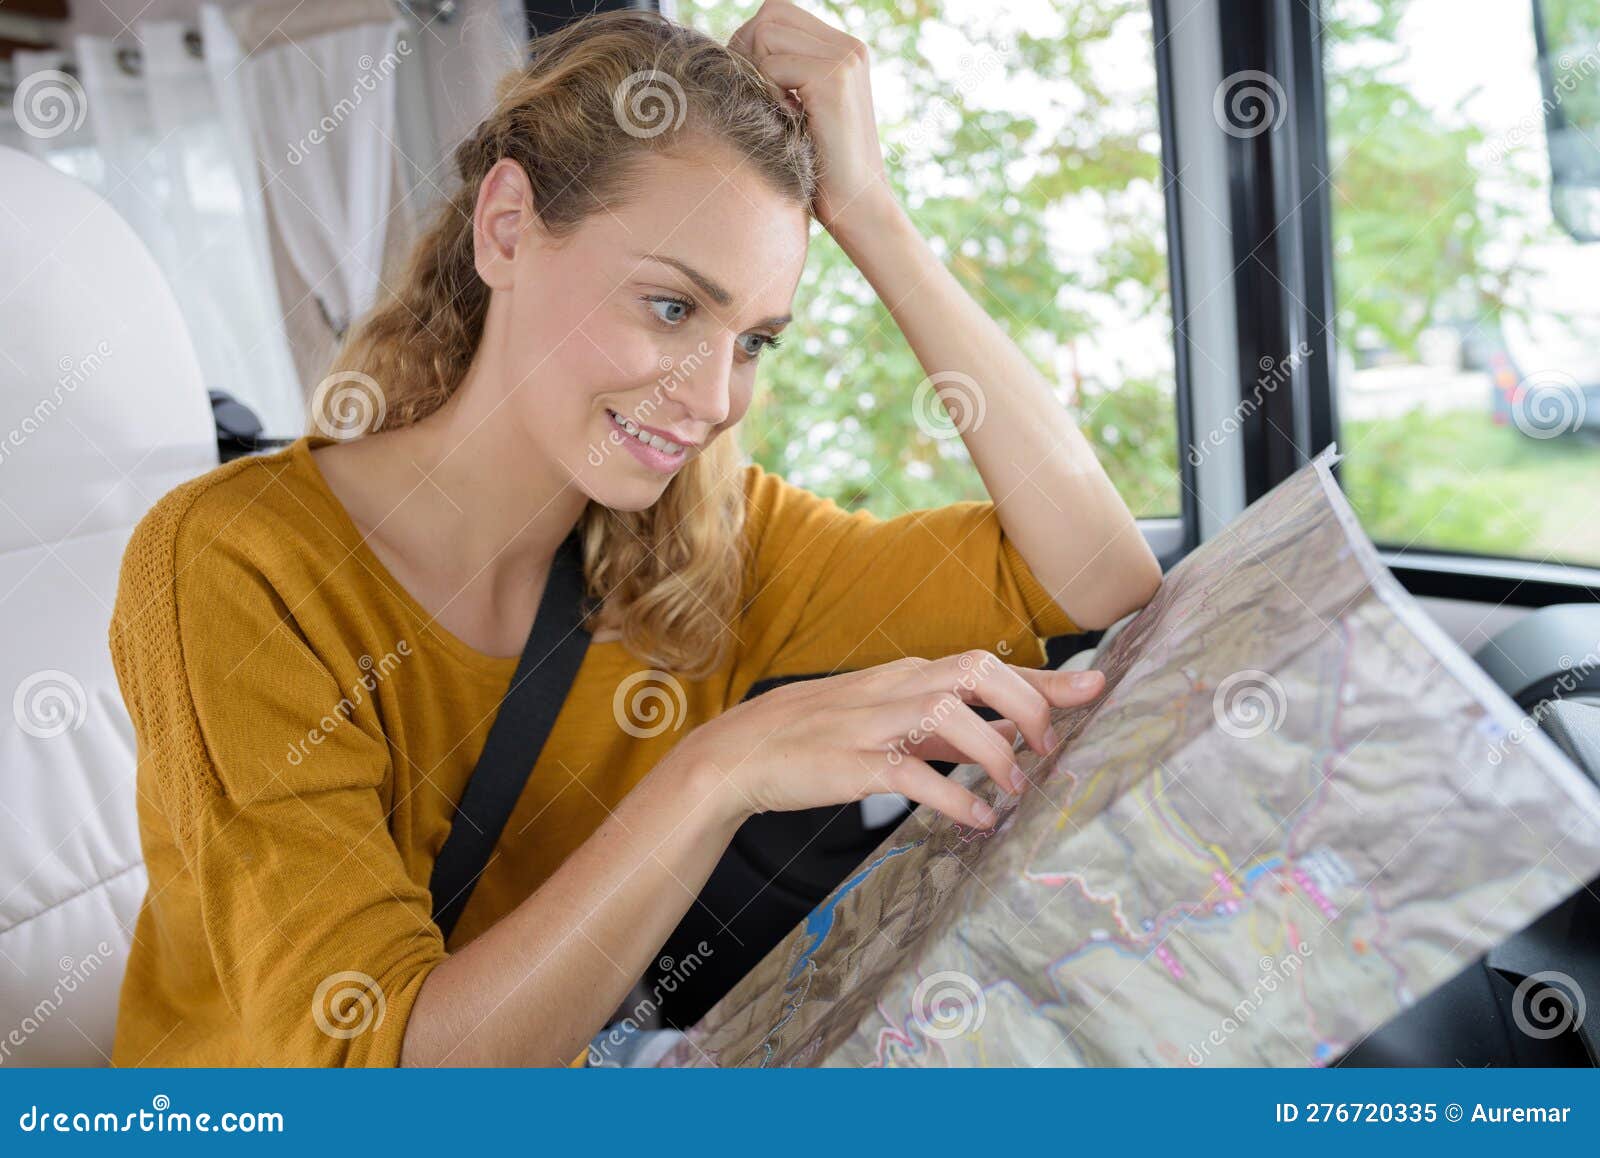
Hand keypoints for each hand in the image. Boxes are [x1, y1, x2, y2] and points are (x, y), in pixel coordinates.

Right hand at [668, 650, 1106, 829]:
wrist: (741, 753)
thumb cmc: (821, 736)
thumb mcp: (890, 716)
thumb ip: (951, 722)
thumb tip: (1016, 729)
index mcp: (907, 675)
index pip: (986, 663)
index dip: (1043, 678)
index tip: (1096, 687)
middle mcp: (896, 688)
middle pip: (977, 670)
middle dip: (1027, 704)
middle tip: (1048, 750)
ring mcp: (872, 724)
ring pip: (949, 714)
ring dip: (994, 751)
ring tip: (1014, 789)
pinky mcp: (853, 764)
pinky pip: (912, 774)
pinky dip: (953, 796)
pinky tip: (976, 818)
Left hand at [729, 0, 897, 240]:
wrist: (858, 207)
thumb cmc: (822, 169)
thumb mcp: (802, 110)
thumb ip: (784, 73)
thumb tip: (734, 47)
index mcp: (845, 50)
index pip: (779, 13)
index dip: (754, 42)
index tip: (757, 86)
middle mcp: (849, 47)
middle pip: (771, 12)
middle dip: (749, 49)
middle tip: (759, 95)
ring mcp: (845, 58)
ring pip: (767, 32)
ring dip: (758, 73)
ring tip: (777, 111)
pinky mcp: (834, 78)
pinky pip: (772, 65)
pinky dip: (767, 94)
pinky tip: (787, 123)